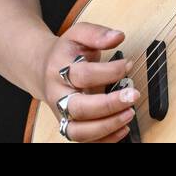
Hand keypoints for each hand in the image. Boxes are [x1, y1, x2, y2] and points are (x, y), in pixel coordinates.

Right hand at [41, 21, 139, 142]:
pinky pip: (84, 141)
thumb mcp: (78, 34)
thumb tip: (118, 36)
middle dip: (108, 105)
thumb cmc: (66, 52)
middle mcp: (58, 95)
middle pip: (78, 108)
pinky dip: (104, 140)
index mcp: (59, 70)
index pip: (83, 74)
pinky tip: (122, 128)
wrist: (42, 69)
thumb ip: (98, 33)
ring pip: (78, 131)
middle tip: (133, 95)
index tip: (129, 64)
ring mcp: (62, 114)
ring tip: (129, 114)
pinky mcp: (69, 126)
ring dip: (106, 127)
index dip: (109, 71)